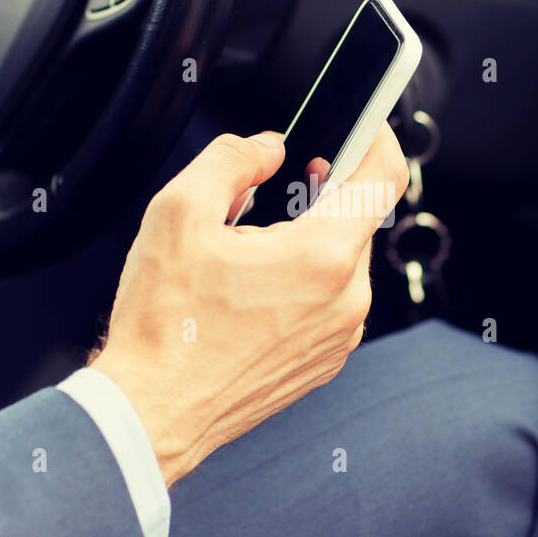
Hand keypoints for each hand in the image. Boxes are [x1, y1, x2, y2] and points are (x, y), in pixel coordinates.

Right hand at [89, 126, 409, 486]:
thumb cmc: (164, 327)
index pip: (384, 177)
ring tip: (244, 255)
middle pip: (357, 219)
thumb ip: (231, 159)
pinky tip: (251, 291)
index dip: (377, 137)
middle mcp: (346, 300)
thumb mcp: (178, 213)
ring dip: (305, 242)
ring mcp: (339, 336)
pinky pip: (331, 302)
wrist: (153, 411)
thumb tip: (264, 148)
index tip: (365, 125)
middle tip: (267, 195)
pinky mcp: (324, 361)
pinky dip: (303, 283)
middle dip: (318, 195)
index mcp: (323, 257)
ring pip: (341, 262)